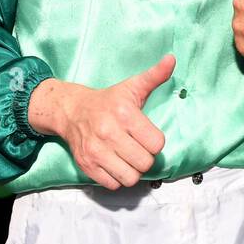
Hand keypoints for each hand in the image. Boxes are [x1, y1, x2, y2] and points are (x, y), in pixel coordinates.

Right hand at [28, 55, 174, 188]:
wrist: (72, 110)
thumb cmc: (107, 100)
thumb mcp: (132, 86)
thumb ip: (155, 75)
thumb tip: (171, 59)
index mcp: (124, 114)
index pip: (157, 144)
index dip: (155, 142)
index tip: (147, 135)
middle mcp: (109, 133)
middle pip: (145, 163)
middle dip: (145, 157)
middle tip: (138, 148)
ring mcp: (96, 151)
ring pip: (130, 178)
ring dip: (132, 170)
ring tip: (128, 158)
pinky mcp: (86, 165)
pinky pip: (113, 184)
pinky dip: (117, 178)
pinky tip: (115, 163)